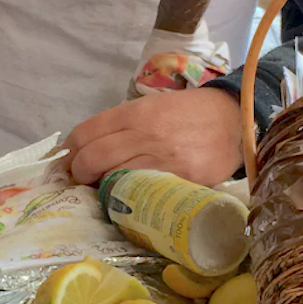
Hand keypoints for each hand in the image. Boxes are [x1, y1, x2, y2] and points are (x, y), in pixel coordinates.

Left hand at [64, 88, 242, 186]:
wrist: (232, 121)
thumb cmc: (188, 113)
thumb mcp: (152, 106)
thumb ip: (122, 124)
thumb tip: (87, 146)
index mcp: (135, 112)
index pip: (86, 133)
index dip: (70, 150)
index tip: (69, 159)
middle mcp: (144, 135)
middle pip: (92, 158)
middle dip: (79, 172)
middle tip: (82, 178)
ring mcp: (161, 160)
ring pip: (111, 178)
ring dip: (100, 187)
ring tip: (103, 187)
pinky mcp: (178, 181)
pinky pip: (140, 193)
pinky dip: (127, 197)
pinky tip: (127, 196)